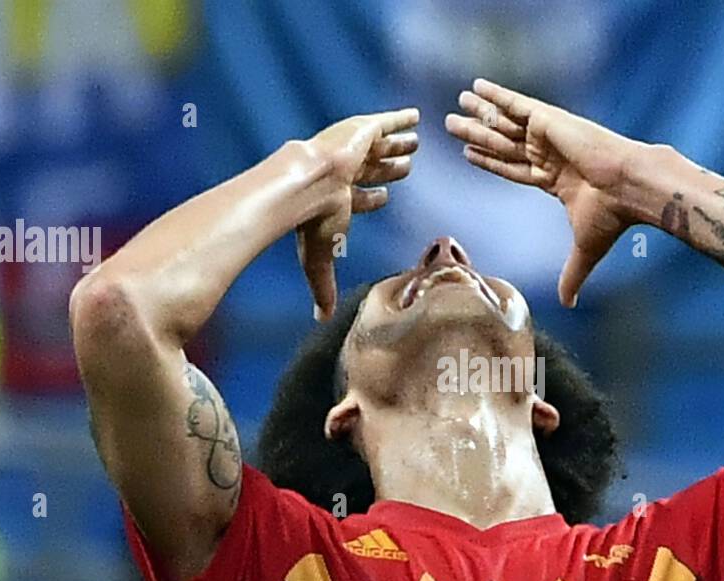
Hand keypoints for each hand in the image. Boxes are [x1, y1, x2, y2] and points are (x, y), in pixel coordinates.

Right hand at [298, 108, 419, 319]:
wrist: (308, 182)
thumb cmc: (312, 219)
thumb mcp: (320, 257)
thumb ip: (324, 286)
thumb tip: (320, 321)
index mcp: (338, 200)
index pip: (361, 199)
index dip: (374, 200)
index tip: (386, 198)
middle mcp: (346, 174)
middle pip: (374, 171)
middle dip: (390, 170)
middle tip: (408, 167)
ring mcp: (354, 151)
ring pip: (382, 149)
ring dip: (398, 147)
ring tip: (416, 142)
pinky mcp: (361, 130)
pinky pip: (386, 122)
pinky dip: (400, 119)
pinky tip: (415, 116)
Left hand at [444, 79, 643, 305]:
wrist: (629, 187)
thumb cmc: (612, 216)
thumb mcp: (584, 250)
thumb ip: (571, 274)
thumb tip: (568, 304)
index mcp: (555, 180)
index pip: (513, 169)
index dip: (490, 162)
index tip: (468, 155)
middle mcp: (549, 154)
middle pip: (502, 144)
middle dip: (477, 135)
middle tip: (451, 125)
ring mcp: (549, 136)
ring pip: (505, 124)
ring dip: (480, 115)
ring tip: (457, 105)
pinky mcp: (549, 120)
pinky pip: (516, 105)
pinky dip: (496, 95)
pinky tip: (476, 88)